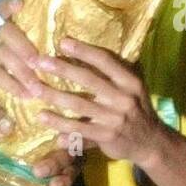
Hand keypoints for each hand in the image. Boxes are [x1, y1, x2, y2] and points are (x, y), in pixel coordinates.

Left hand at [33, 38, 168, 169]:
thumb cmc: (137, 109)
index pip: (105, 60)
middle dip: (62, 69)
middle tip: (39, 61)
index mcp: (130, 82)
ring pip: (79, 104)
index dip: (83, 50)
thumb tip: (90, 50)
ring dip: (54, 96)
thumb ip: (116, 72)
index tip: (62, 42)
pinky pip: (78, 129)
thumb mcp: (134, 88)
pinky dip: (60, 124)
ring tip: (34, 88)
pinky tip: (43, 117)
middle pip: (88, 79)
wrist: (152, 143)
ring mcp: (115, 119)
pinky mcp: (106, 137)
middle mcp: (124, 98)